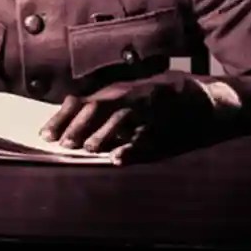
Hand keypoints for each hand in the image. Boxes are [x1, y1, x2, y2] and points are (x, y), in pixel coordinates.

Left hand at [40, 72, 212, 163]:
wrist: (205, 97)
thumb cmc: (161, 101)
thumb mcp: (130, 99)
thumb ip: (103, 111)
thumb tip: (70, 124)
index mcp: (118, 91)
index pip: (84, 101)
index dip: (63, 117)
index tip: (45, 135)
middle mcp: (131, 96)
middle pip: (99, 106)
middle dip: (78, 124)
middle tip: (63, 144)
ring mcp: (150, 108)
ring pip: (122, 118)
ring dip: (103, 133)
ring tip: (88, 148)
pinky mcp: (168, 123)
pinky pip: (148, 136)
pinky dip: (132, 147)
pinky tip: (118, 158)